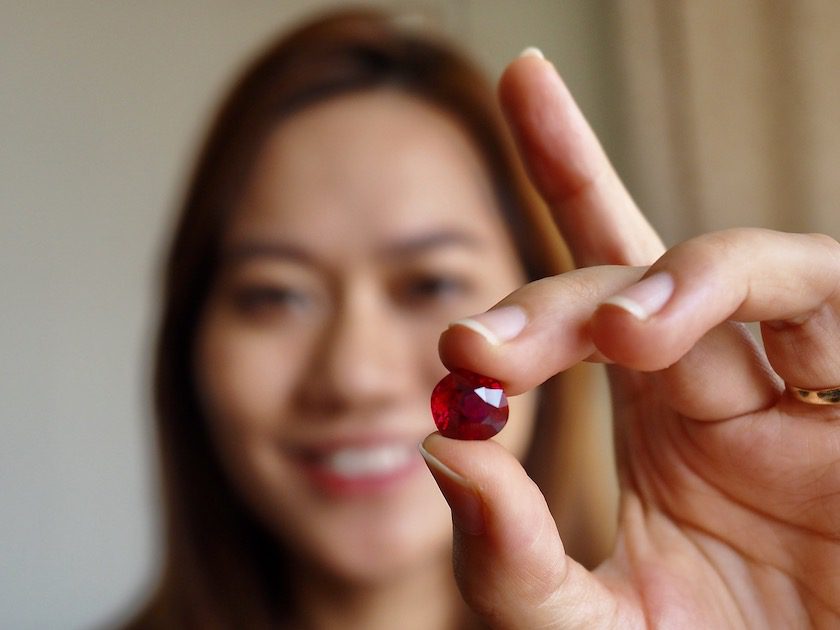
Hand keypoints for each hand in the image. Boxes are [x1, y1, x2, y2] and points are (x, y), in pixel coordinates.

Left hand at [421, 53, 839, 627]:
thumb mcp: (584, 626)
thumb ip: (508, 559)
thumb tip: (440, 452)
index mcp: (668, 418)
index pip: (597, 283)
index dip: (564, 172)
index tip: (518, 79)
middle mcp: (736, 385)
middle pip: (649, 266)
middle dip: (566, 286)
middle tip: (479, 345)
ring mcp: (817, 391)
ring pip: (765, 270)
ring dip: (682, 283)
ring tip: (619, 340)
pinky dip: (785, 306)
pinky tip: (684, 342)